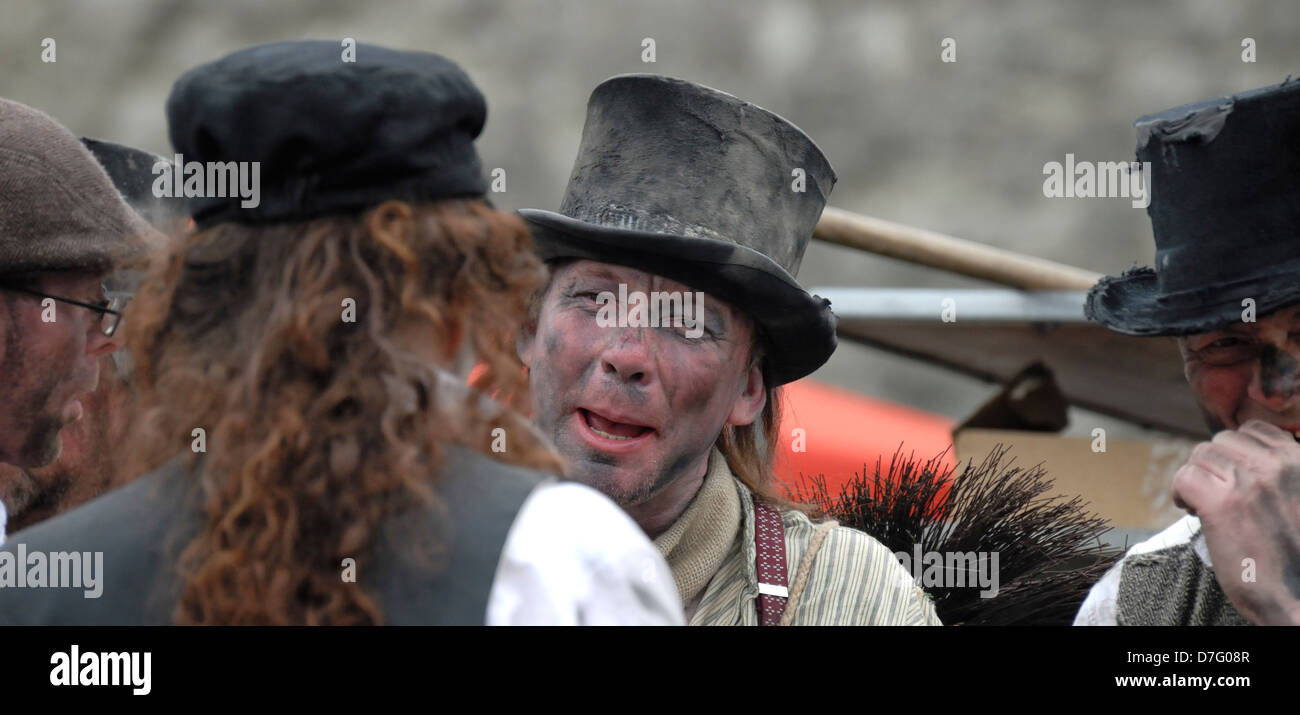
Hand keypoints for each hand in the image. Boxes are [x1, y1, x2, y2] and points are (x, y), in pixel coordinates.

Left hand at [1171, 419, 1299, 624]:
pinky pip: (1185, 477)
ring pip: (1200, 455)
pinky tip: (1191, 508)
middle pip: (1221, 441)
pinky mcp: (1222, 503)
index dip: (1235, 451)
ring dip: (1197, 477)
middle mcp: (1277, 465)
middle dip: (1213, 465)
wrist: (1297, 595)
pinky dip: (1181, 492)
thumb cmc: (1296, 553)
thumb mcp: (1299, 497)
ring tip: (1204, 501)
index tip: (1231, 473)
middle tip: (1215, 491)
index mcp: (1299, 460)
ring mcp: (1249, 481)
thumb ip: (1280, 474)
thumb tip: (1242, 455)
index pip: (1254, 431)